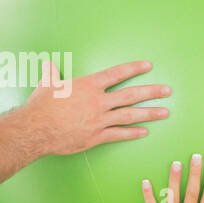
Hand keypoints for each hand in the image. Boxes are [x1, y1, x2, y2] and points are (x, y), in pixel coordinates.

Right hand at [22, 59, 170, 155]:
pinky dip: (132, 133)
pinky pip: (118, 134)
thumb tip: (48, 65)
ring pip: (130, 115)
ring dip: (149, 114)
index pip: (117, 73)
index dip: (134, 68)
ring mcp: (99, 120)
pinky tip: (144, 132)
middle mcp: (98, 102)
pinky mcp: (96, 137)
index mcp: (89, 85)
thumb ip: (52, 74)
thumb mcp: (47, 84)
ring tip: (165, 112)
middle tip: (167, 91)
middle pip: (131, 95)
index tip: (148, 66)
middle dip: (151, 92)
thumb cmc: (41, 105)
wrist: (36, 129)